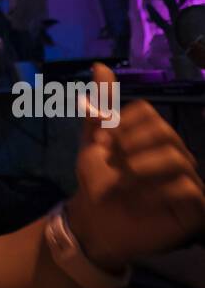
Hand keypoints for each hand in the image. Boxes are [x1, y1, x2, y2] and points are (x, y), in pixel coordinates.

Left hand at [66, 64, 204, 271]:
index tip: (103, 144)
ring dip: (141, 170)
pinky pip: (188, 190)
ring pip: (177, 159)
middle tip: (114, 165)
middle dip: (132, 148)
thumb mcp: (93, 141)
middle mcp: (175, 155)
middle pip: (166, 134)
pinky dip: (157, 193)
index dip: (124, 126)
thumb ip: (101, 105)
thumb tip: (100, 64)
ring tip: (123, 183)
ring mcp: (187, 181)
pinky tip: (139, 202)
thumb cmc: (97, 182)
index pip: (150, 114)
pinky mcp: (193, 209)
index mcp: (154, 137)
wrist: (93, 223)